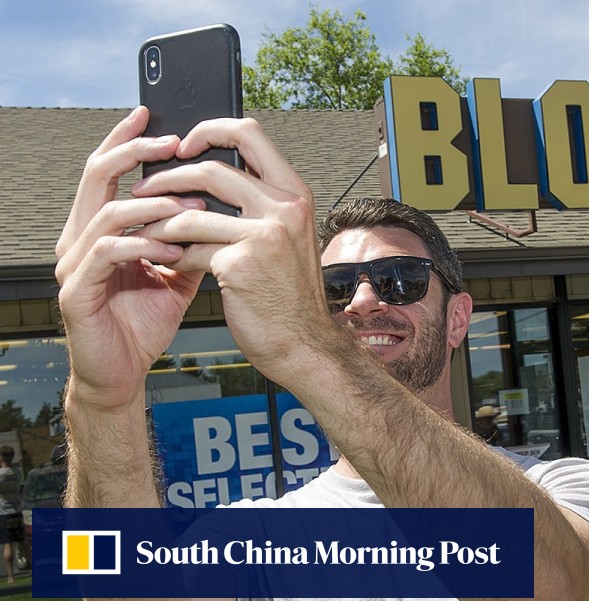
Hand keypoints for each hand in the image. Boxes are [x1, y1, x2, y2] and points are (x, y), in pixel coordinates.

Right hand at [55, 107, 203, 409]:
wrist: (124, 372)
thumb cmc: (144, 320)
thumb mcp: (177, 270)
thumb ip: (190, 235)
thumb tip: (221, 201)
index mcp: (98, 228)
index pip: (108, 170)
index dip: (126, 140)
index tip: (154, 116)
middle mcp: (78, 239)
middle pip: (96, 176)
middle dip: (134, 154)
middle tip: (171, 143)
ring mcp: (72, 265)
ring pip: (106, 213)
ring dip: (152, 205)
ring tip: (189, 206)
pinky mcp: (75, 292)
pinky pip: (108, 253)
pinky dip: (143, 244)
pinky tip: (173, 248)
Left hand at [130, 117, 326, 381]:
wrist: (304, 342)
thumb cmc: (289, 294)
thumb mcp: (287, 237)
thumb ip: (259, 204)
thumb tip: (210, 177)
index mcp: (294, 194)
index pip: (249, 134)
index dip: (210, 129)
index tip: (185, 144)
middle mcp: (284, 208)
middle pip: (211, 168)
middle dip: (167, 177)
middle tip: (144, 188)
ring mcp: (264, 236)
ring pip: (190, 212)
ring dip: (159, 222)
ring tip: (145, 230)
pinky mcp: (239, 265)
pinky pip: (190, 249)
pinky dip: (173, 256)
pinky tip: (168, 264)